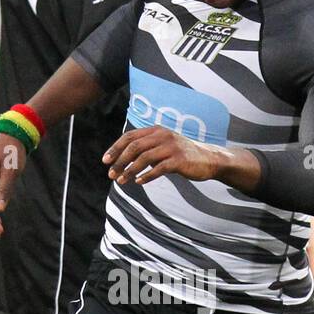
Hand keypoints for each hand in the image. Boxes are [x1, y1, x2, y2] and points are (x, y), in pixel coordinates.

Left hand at [102, 126, 219, 185]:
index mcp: (156, 131)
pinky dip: (146, 176)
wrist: (208, 160)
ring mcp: (171, 147)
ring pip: (144, 158)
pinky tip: (138, 182)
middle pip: (134, 147)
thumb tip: (123, 159)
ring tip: (121, 181)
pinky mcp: (179, 160)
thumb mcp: (162, 147)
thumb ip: (146, 149)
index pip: (130, 137)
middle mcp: (163, 136)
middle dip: (120, 161)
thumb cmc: (181, 155)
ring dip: (130, 170)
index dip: (115, 148)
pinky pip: (158, 168)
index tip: (105, 161)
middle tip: (111, 174)